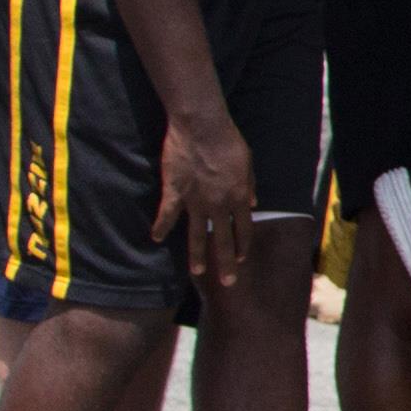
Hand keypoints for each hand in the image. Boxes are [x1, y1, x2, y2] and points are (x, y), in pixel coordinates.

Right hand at [157, 112, 260, 292]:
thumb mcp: (248, 163)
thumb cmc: (228, 141)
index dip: (243, 245)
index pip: (244, 228)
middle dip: (227, 263)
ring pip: (197, 234)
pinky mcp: (175, 192)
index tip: (242, 258)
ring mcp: (196, 201)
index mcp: (239, 197)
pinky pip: (167, 214)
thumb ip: (250, 185)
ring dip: (197, 255)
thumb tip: (254, 203)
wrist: (202, 127)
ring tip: (196, 273)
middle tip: (229, 283)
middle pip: (224, 239)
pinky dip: (161, 226)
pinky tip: (156, 238)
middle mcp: (219, 204)